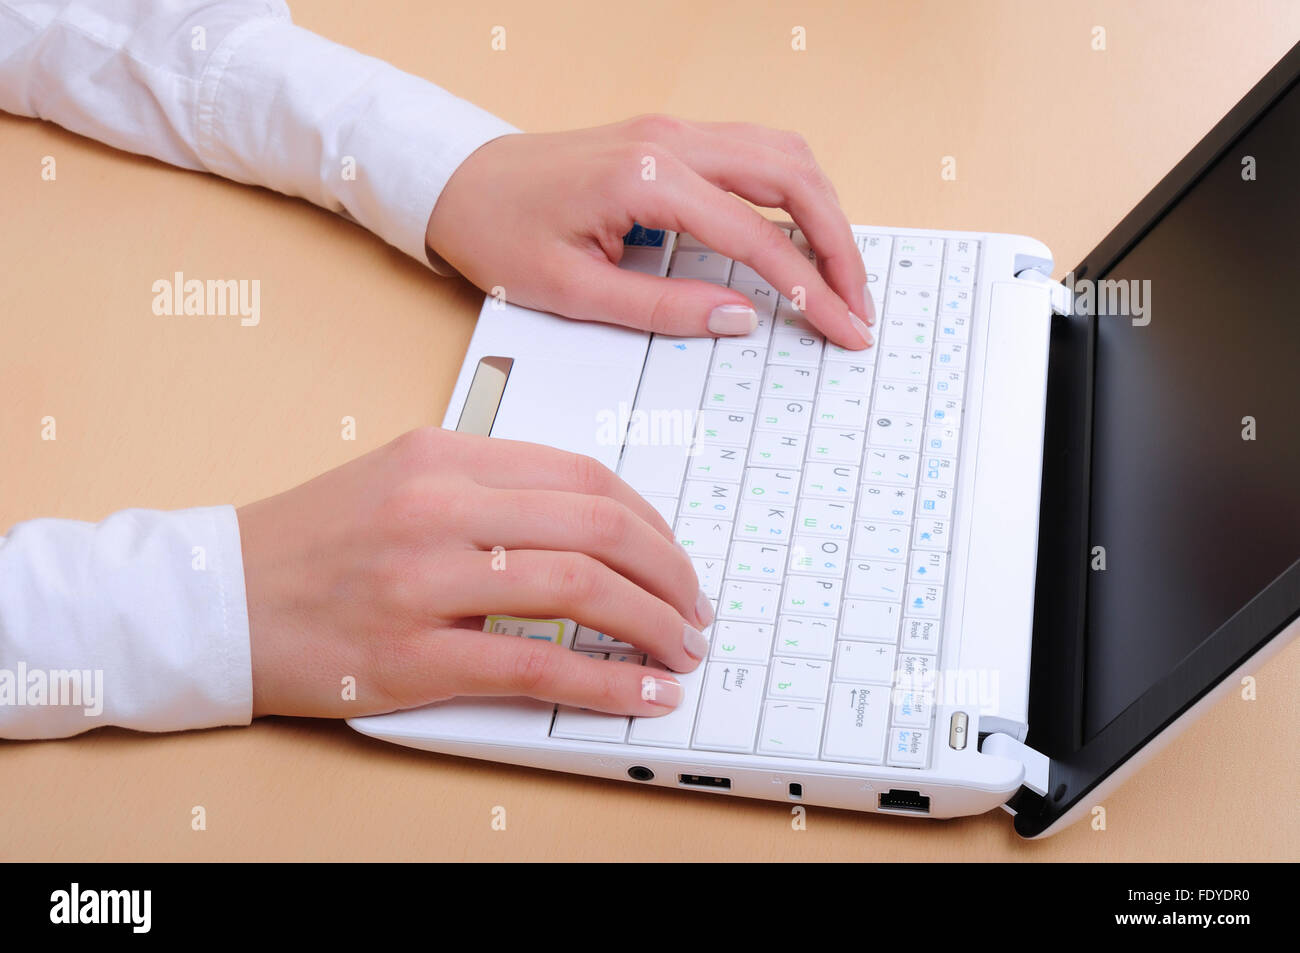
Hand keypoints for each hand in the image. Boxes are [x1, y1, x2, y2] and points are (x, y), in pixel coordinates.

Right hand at [237, 428, 711, 718]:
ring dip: (654, 624)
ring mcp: (424, 581)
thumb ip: (492, 487)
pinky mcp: (412, 656)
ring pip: (581, 589)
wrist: (217, 599)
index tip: (674, 555)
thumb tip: (595, 525)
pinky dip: (607, 682)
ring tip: (681, 648)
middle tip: (695, 606)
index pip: (584, 475)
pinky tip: (643, 691)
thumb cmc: (311, 541)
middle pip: (599, 526)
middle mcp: (438, 507)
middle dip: (671, 572)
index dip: (651, 520)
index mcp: (443, 456)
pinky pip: (536, 669)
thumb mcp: (400, 477)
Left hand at [425, 115, 873, 348]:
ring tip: (839, 272)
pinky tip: (800, 231)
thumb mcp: (573, 293)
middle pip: (793, 178)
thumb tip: (742, 318)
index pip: (759, 237)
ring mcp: (673, 130)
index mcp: (645, 180)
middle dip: (840, 244)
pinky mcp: (669, 136)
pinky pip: (756, 151)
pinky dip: (793, 190)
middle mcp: (670, 141)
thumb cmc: (499, 234)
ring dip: (824, 211)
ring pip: (784, 154)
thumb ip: (664, 308)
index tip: (844, 327)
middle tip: (857, 303)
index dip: (811, 288)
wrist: (457, 182)